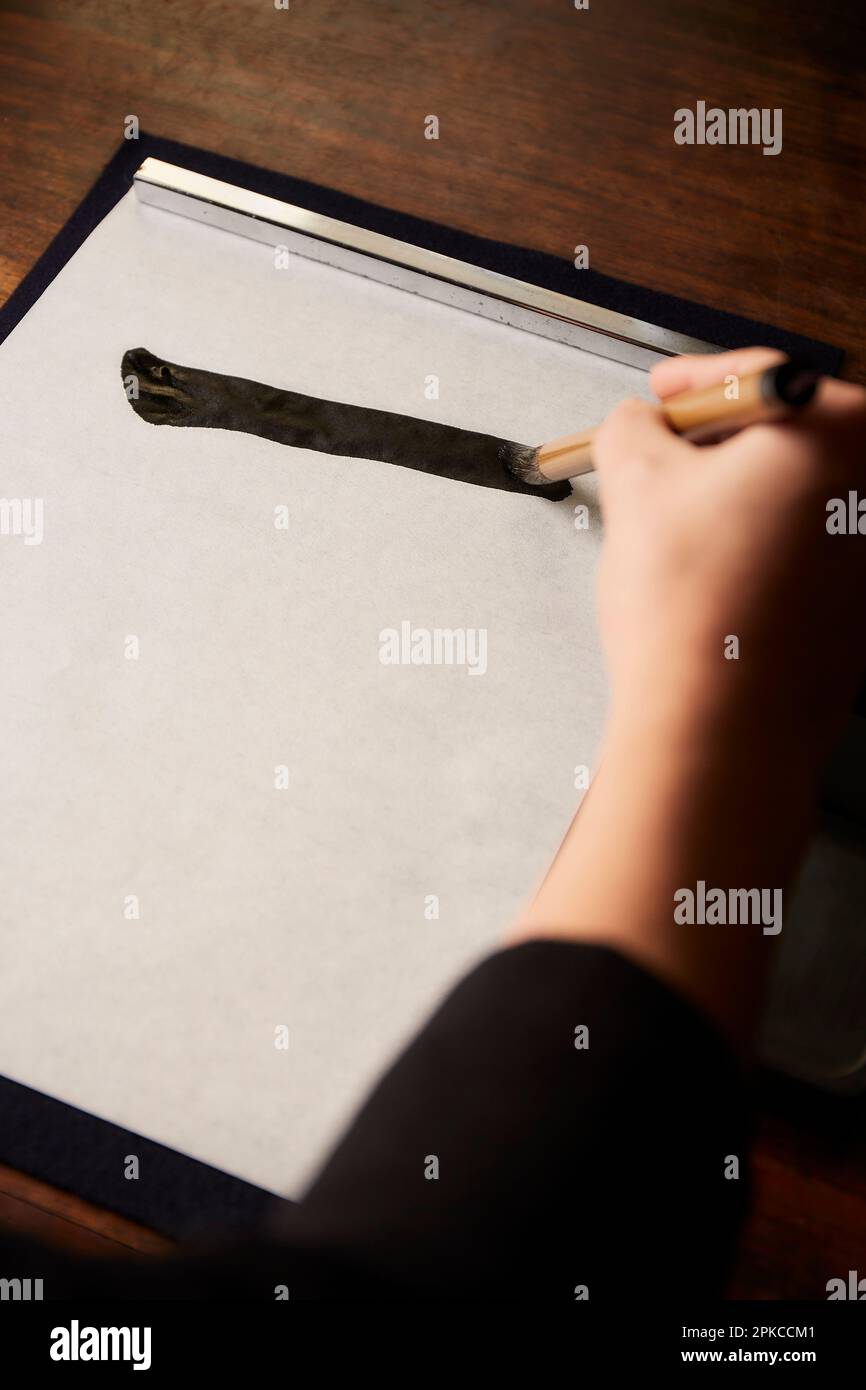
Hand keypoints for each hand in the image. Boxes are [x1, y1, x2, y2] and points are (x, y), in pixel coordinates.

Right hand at [593, 348, 865, 767]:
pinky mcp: (858, 608)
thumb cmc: (696, 613)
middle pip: (788, 435)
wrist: (719, 726)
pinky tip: (711, 580)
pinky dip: (761, 549)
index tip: (665, 395)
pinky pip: (807, 552)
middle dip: (717, 446)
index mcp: (841, 432)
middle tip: (663, 466)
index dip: (694, 382)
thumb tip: (636, 426)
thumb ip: (632, 427)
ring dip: (737, 499)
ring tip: (679, 537)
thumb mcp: (636, 483)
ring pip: (797, 495)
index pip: (760, 375)